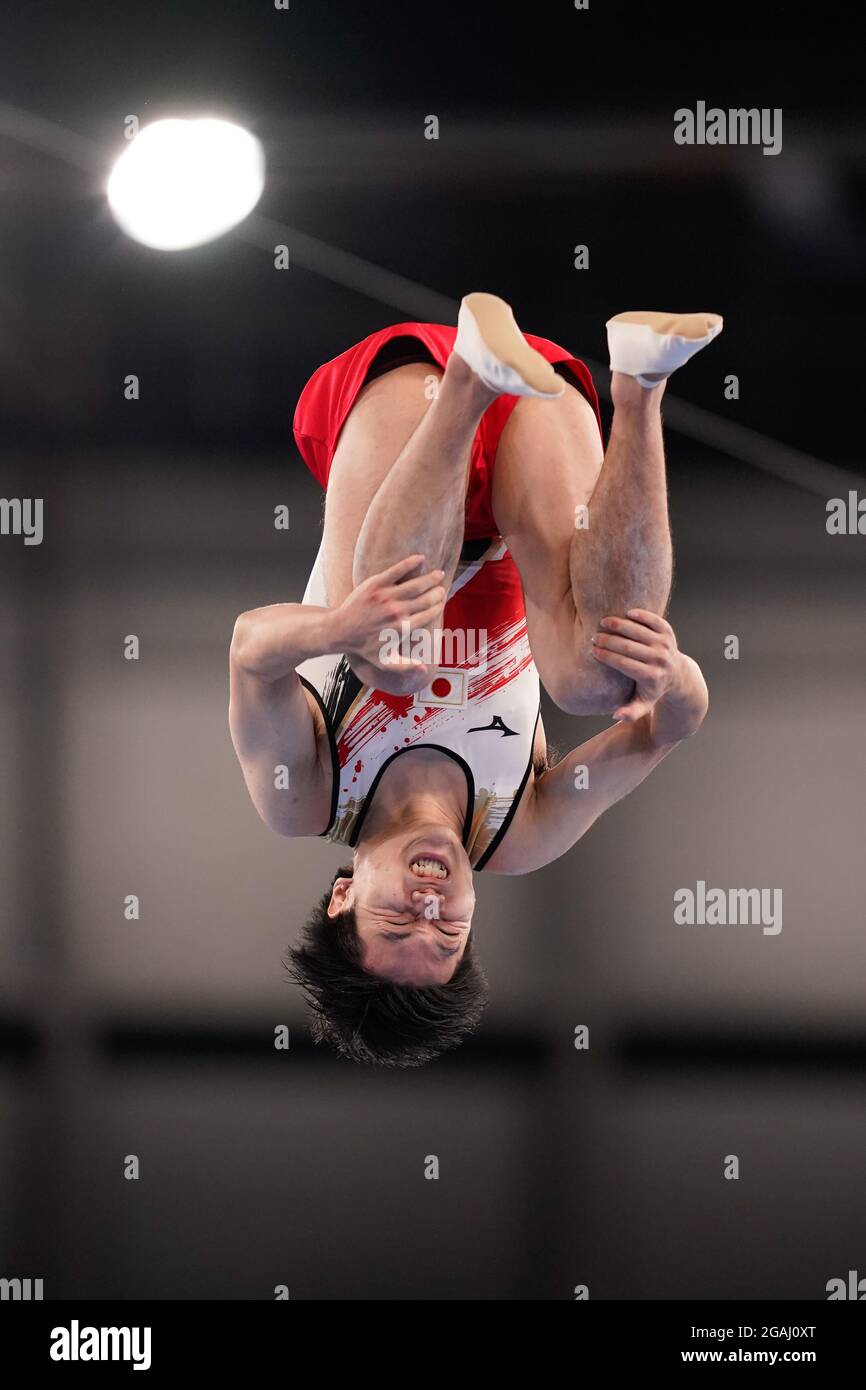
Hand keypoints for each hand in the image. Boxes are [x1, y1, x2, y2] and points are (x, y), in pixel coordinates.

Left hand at [333, 554, 445, 675]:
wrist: (339, 630)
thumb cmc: (362, 646)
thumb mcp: (384, 662)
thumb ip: (405, 666)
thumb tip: (424, 669)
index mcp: (402, 628)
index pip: (427, 614)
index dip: (437, 607)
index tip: (441, 603)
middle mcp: (396, 611)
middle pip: (425, 599)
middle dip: (436, 593)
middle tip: (441, 588)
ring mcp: (386, 596)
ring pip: (415, 584)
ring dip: (430, 579)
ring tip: (438, 574)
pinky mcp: (376, 584)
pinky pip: (397, 571)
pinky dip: (410, 563)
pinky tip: (420, 558)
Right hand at [590, 608, 698, 725]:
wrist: (677, 674)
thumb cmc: (653, 688)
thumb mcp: (644, 705)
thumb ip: (630, 712)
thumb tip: (616, 715)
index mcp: (651, 676)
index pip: (625, 664)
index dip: (607, 657)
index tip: (594, 651)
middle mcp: (660, 659)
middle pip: (630, 647)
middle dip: (609, 641)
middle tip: (594, 637)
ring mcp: (665, 644)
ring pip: (639, 631)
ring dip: (620, 625)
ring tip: (603, 622)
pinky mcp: (668, 632)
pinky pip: (653, 620)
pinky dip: (640, 615)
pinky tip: (625, 612)